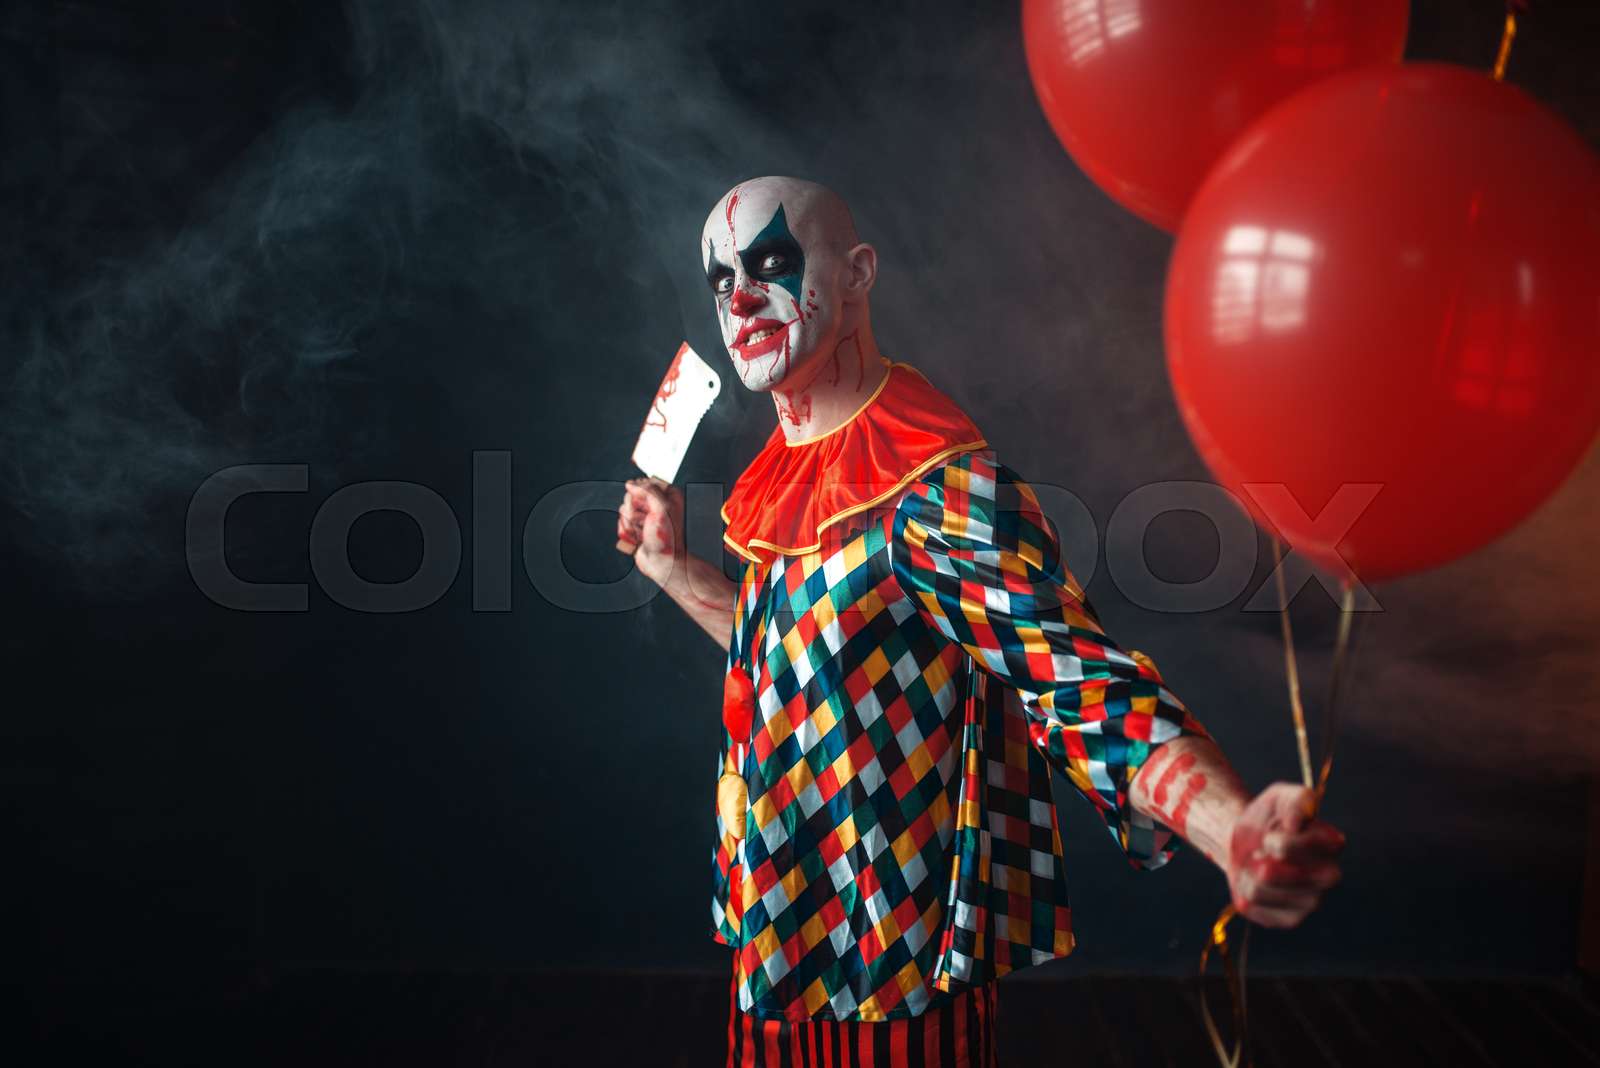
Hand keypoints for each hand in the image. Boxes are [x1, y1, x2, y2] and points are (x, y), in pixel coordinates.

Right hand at [616, 477, 683, 587]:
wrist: (663, 563)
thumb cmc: (667, 539)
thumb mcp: (663, 509)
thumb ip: (648, 491)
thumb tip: (631, 484)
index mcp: (667, 495)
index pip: (644, 482)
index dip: (642, 494)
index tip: (648, 505)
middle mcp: (655, 504)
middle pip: (630, 496)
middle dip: (634, 511)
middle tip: (646, 522)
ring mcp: (644, 516)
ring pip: (623, 510)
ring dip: (631, 524)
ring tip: (644, 534)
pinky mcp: (635, 527)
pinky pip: (621, 523)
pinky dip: (627, 533)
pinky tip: (639, 539)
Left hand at [1226, 783, 1343, 928]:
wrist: (1244, 842)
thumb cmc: (1268, 818)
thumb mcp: (1281, 796)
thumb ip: (1295, 800)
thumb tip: (1295, 824)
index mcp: (1332, 843)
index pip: (1304, 844)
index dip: (1279, 840)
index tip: (1272, 833)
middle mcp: (1329, 875)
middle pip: (1281, 874)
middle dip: (1260, 860)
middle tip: (1264, 852)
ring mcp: (1313, 901)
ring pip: (1259, 889)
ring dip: (1247, 872)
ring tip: (1258, 865)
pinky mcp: (1290, 919)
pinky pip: (1252, 907)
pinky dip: (1243, 891)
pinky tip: (1256, 884)